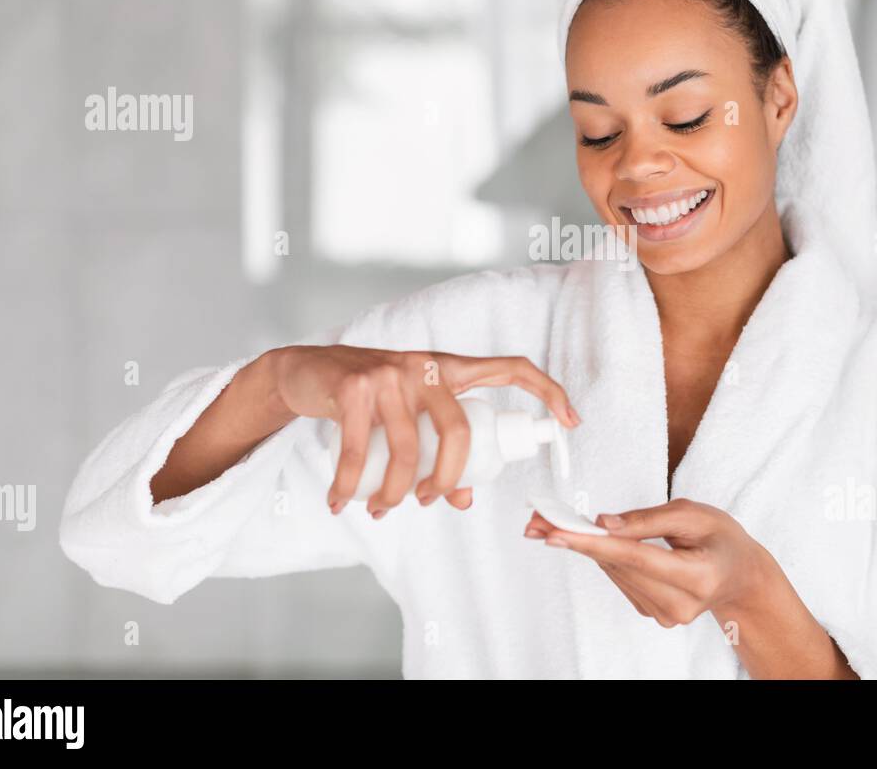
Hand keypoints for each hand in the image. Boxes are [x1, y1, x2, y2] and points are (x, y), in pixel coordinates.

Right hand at [273, 346, 578, 515]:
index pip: (511, 367)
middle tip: (430, 501)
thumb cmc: (371, 399)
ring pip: (408, 451)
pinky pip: (360, 451)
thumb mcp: (409, 417)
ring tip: (379, 508)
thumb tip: (464, 498)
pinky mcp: (354, 388)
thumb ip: (438, 448)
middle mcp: (425, 367)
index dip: (546, 389)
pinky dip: (348, 485)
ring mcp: (389, 375)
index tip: (570, 421)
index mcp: (449, 370)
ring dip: (392, 492)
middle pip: (460, 432)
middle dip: (448, 479)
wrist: (305, 370)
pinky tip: (339, 500)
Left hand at [524, 497, 768, 627]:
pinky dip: (605, 557)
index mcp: (697, 578)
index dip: (593, 544)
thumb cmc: (722, 540)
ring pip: (615, 573)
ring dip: (584, 548)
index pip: (635, 558)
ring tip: (553, 524)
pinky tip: (594, 540)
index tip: (556, 534)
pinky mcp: (655, 614)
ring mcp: (667, 615)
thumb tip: (604, 522)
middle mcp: (681, 605)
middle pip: (618, 567)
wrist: (741, 575)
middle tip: (537, 519)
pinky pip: (621, 579)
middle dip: (575, 540)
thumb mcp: (693, 514)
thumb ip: (647, 519)